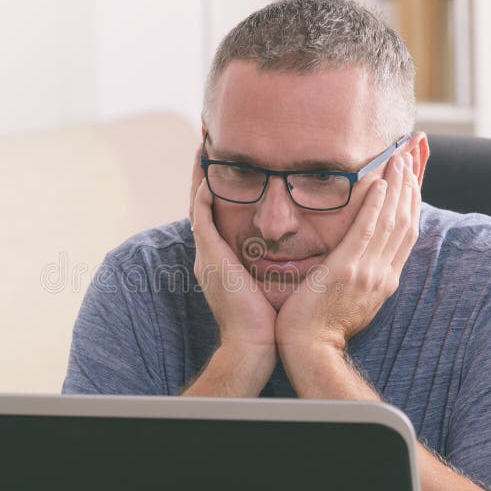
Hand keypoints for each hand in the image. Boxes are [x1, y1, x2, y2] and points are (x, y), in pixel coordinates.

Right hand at [189, 143, 277, 363]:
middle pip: (200, 205)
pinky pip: (201, 221)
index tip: (223, 167)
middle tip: (203, 147)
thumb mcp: (269, 282)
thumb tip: (294, 247)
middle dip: (200, 177)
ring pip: (196, 207)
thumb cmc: (267, 318)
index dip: (215, 191)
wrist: (254, 343)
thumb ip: (272, 261)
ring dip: (197, 178)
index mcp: (222, 259)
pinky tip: (207, 177)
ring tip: (200, 150)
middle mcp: (210, 254)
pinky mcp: (211, 258)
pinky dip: (201, 198)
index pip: (215, 215)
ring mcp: (207, 255)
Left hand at [275, 151, 420, 358]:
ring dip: (398, 186)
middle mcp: (383, 274)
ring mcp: (368, 272)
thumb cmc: (319, 325)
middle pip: (406, 221)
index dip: (413, 201)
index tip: (414, 175)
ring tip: (401, 158)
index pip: (406, 232)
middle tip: (414, 153)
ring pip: (392, 221)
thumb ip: (359, 275)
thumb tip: (359, 257)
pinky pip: (367, 231)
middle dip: (412, 184)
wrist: (309, 349)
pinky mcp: (347, 270)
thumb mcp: (350, 298)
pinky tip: (380, 183)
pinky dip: (376, 205)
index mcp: (385, 280)